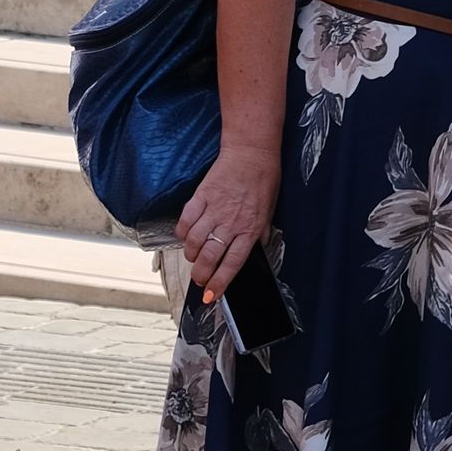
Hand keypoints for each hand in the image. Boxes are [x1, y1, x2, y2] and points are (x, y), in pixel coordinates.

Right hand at [176, 142, 278, 299]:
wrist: (251, 154)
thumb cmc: (264, 181)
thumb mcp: (269, 211)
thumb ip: (260, 233)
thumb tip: (257, 250)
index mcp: (250, 229)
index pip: (232, 263)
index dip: (220, 282)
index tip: (211, 296)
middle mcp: (230, 223)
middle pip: (209, 257)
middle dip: (201, 274)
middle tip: (199, 280)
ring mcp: (213, 210)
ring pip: (194, 242)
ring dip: (190, 255)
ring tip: (193, 257)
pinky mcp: (200, 197)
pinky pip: (185, 221)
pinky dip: (182, 233)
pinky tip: (185, 236)